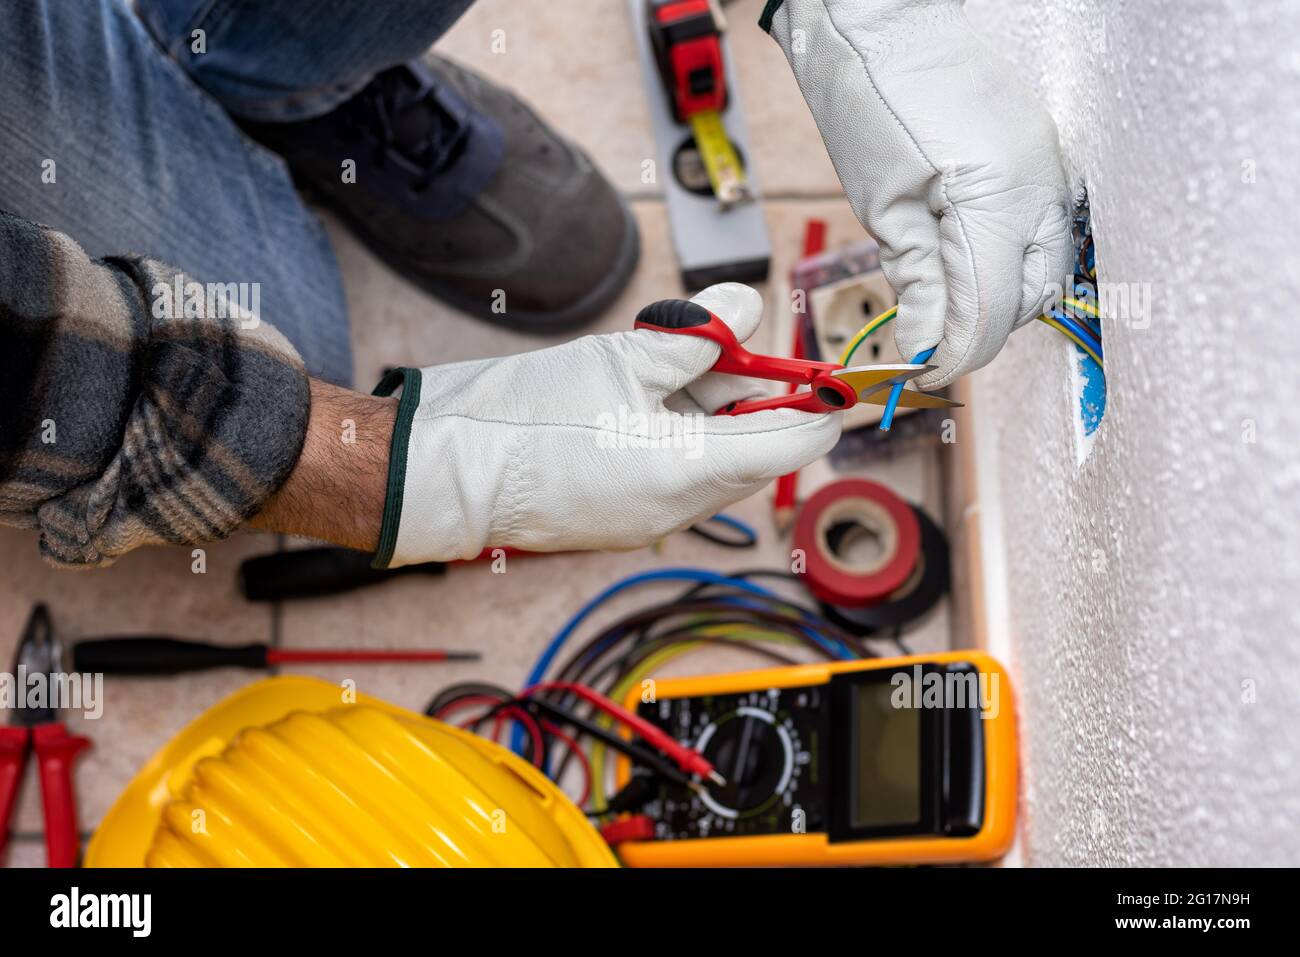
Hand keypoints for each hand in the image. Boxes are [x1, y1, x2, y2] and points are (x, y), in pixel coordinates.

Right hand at [373, 283, 840, 565]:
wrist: (442, 471)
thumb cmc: (523, 419)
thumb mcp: (621, 358)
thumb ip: (696, 335)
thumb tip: (746, 305)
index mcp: (689, 473)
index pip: (793, 443)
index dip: (821, 404)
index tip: (836, 372)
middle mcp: (679, 507)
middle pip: (755, 447)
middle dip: (754, 391)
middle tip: (726, 339)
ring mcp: (650, 516)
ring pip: (715, 455)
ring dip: (712, 404)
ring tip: (674, 355)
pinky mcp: (623, 511)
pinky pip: (678, 468)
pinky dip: (681, 426)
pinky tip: (649, 387)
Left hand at [769, 0, 1072, 387]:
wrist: (885, 22)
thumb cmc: (876, 96)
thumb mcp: (886, 203)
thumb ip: (917, 278)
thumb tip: (926, 346)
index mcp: (999, 199)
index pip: (991, 312)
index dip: (956, 355)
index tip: (922, 374)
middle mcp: (1041, 189)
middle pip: (1027, 300)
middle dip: (978, 330)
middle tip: (925, 340)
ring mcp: (1049, 173)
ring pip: (1042, 272)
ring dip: (995, 298)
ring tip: (940, 297)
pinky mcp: (1041, 162)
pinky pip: (1039, 234)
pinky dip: (1005, 261)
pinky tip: (962, 258)